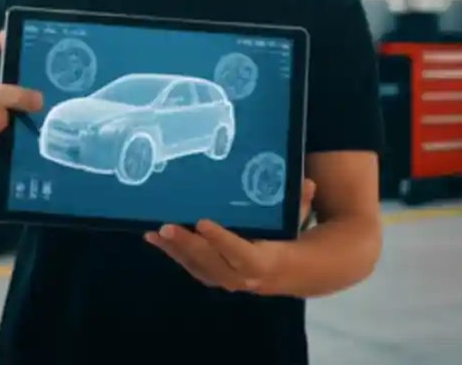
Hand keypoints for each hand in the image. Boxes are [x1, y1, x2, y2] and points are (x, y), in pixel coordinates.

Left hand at [145, 179, 316, 295]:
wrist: (289, 272)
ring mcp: (225, 279)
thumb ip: (301, 203)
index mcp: (263, 261)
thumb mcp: (298, 221)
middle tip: (166, 226)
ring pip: (196, 266)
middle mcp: (241, 276)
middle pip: (210, 262)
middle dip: (187, 244)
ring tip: (153, 232)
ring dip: (174, 250)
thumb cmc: (289, 239)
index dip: (221, 240)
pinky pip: (191, 266)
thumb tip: (308, 183)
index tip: (202, 223)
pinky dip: (173, 253)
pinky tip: (155, 238)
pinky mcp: (213, 276)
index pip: (240, 253)